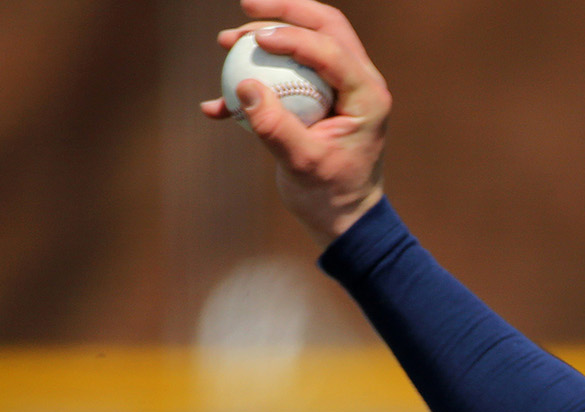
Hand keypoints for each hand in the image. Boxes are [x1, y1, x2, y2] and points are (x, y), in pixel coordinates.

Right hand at [200, 0, 389, 245]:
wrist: (344, 217)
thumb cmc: (332, 195)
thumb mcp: (304, 165)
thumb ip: (275, 127)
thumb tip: (244, 86)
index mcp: (368, 95)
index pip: (331, 49)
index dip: (293, 37)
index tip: (256, 39)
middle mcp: (360, 83)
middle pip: (326, 27)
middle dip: (286, 11)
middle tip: (247, 7)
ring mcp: (342, 88)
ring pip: (307, 42)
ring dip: (267, 36)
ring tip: (225, 42)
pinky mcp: (321, 98)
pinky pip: (288, 75)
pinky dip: (256, 82)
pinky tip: (217, 107)